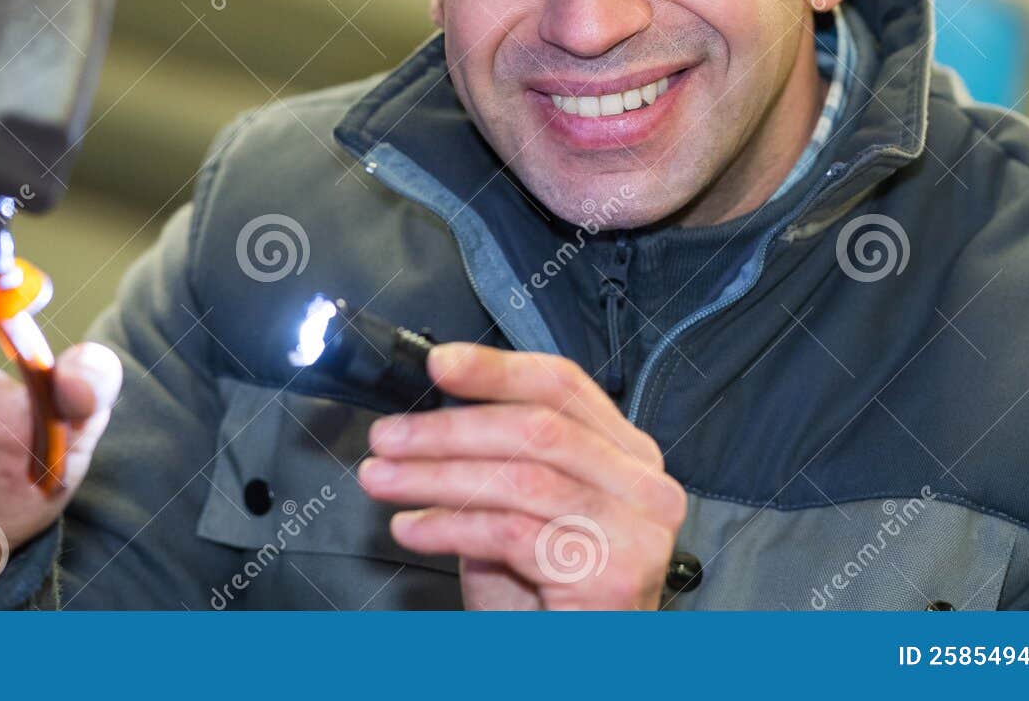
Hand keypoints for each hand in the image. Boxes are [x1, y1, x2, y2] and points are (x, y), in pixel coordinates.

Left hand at [359, 342, 686, 609]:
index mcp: (628, 454)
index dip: (496, 369)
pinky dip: (450, 526)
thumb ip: (498, 458)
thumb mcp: (521, 510)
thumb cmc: (546, 596)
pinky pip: (512, 533)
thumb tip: (431, 414)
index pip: (563, 386)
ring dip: (437, 475)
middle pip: (538, 428)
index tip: (437, 364)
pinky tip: (412, 529)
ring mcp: (635, 530)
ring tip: (383, 479)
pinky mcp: (611, 574)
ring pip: (520, 478)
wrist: (575, 665)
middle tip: (387, 436)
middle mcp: (645, 485)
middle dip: (449, 429)